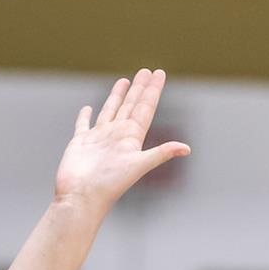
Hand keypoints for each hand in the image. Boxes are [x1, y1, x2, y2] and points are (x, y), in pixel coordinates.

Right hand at [53, 68, 190, 211]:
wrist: (82, 198)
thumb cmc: (110, 185)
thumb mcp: (139, 165)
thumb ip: (161, 153)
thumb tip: (187, 149)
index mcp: (132, 137)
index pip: (145, 108)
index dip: (152, 91)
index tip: (159, 73)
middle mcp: (117, 136)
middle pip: (131, 106)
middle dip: (139, 88)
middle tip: (146, 71)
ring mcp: (99, 139)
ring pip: (110, 110)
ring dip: (117, 96)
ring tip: (124, 80)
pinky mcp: (80, 143)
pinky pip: (83, 125)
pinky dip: (85, 116)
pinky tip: (88, 107)